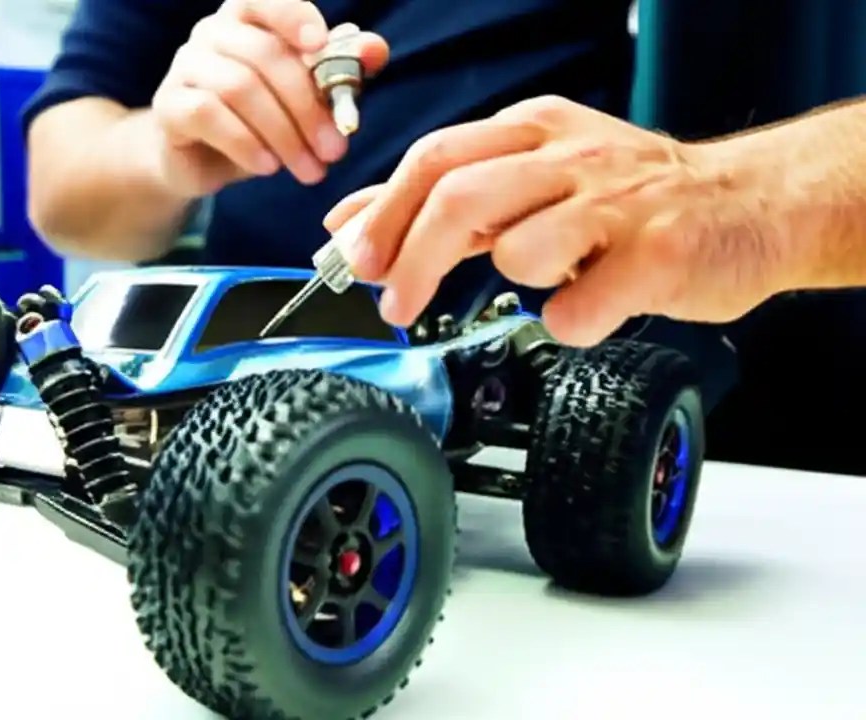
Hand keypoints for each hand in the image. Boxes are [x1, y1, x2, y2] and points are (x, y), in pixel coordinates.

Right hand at [151, 0, 388, 197]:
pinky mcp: (169, 106)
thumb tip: (375, 50)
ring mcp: (185, 67)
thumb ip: (339, 71)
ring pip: (239, 88)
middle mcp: (211, 33)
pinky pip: (207, 115)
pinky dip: (244, 142)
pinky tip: (267, 167)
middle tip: (335, 150)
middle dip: (307, 106)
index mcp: (247, 18)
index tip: (319, 44)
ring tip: (309, 170)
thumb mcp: (304, 99)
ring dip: (283, 133)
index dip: (292, 15)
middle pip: (264, 55)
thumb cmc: (259, 122)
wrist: (201, 163)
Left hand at [325, 95, 785, 345]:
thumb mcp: (534, 175)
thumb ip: (443, 197)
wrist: (755, 205)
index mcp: (535, 132)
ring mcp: (617, 205)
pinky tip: (590, 308)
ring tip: (550, 277)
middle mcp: (572, 158)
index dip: (384, 213)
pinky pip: (578, 309)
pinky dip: (569, 322)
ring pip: (520, 250)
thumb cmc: (633, 199)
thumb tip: (349, 225)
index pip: (435, 158)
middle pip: (461, 197)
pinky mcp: (658, 256)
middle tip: (394, 304)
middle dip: (412, 259)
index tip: (355, 261)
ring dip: (515, 278)